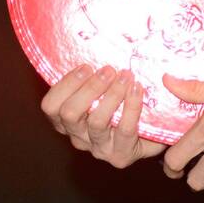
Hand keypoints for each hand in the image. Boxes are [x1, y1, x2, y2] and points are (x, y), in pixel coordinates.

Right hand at [41, 63, 165, 166]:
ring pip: (96, 122)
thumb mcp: (101, 92)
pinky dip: (132, 106)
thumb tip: (91, 46)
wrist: (153, 136)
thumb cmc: (122, 107)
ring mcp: (98, 148)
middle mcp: (78, 137)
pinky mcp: (120, 156)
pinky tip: (138, 89)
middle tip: (109, 70)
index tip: (86, 66)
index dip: (65, 85)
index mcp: (66, 122)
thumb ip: (92, 78)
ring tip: (126, 77)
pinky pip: (124, 129)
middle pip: (70, 113)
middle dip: (90, 87)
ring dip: (112, 95)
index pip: (50, 106)